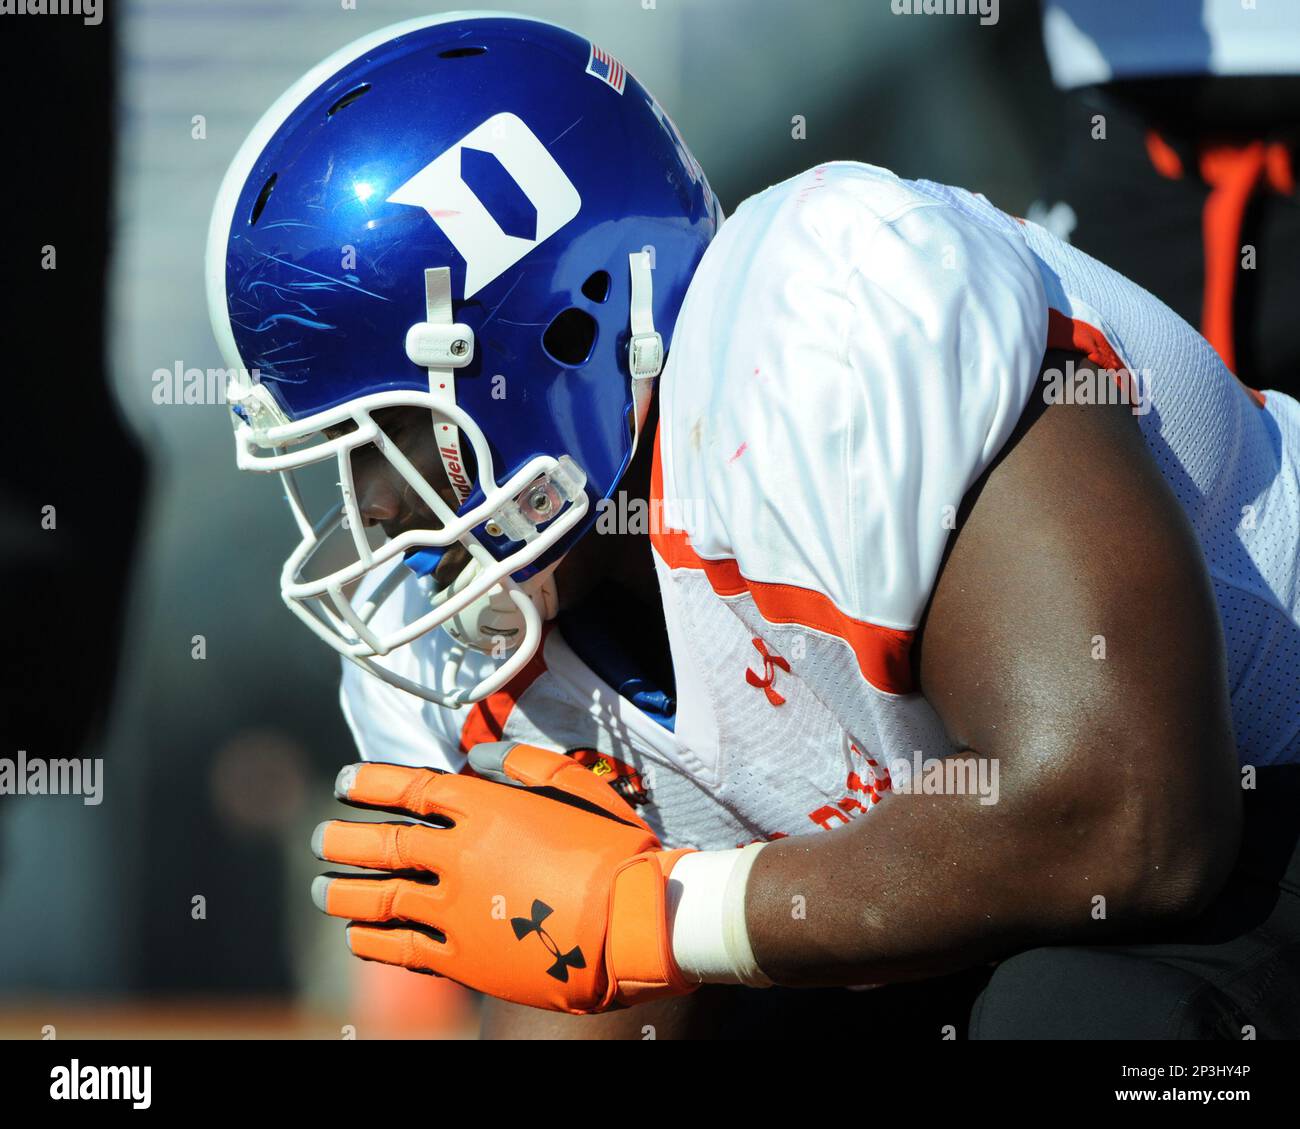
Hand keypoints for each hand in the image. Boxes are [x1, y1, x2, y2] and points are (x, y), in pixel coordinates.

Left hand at [311, 742, 695, 1013]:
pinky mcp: (463, 957)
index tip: (343, 782)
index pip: (409, 787)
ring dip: (342, 890)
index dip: (369, 782)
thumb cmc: (614, 849)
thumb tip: (474, 756)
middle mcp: (458, 855)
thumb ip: (520, 764)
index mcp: (485, 808)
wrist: (635, 924)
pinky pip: (401, 947)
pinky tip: (357, 934)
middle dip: (342, 838)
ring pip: (378, 898)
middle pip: (381, 843)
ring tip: (320, 888)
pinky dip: (372, 939)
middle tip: (322, 837)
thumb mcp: (575, 785)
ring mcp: (455, 909)